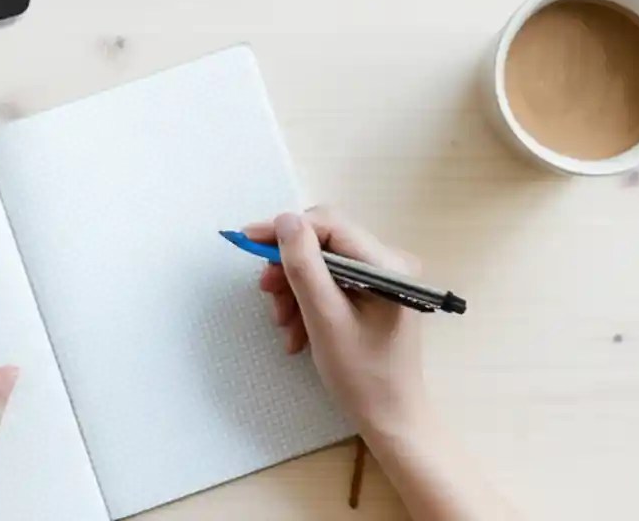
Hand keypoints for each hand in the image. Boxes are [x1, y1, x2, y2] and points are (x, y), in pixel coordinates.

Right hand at [245, 208, 426, 433]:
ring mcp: (381, 279)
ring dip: (294, 291)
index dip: (285, 229)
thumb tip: (285, 219)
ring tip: (284, 324)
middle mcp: (388, 263)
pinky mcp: (372, 295)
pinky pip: (329, 285)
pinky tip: (298, 333)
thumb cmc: (362, 375)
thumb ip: (304, 266)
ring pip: (321, 265)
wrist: (390, 419)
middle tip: (266, 293)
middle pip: (323, 244)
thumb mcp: (324, 318)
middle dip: (290, 268)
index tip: (248, 241)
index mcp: (386, 264)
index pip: (328, 224)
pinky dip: (307, 304)